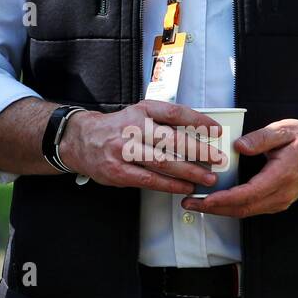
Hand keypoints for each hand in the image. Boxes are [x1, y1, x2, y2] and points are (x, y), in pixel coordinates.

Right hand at [58, 99, 225, 193]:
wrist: (80, 140)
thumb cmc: (114, 129)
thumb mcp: (136, 115)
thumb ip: (161, 122)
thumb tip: (196, 134)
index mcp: (139, 111)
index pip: (173, 113)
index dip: (198, 121)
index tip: (216, 130)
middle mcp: (131, 128)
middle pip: (171, 140)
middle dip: (198, 150)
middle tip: (217, 158)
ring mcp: (123, 150)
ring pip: (162, 162)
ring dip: (189, 172)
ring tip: (207, 178)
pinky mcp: (118, 171)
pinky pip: (149, 180)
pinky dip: (170, 185)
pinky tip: (184, 187)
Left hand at [180, 118, 297, 217]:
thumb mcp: (282, 130)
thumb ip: (260, 138)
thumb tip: (238, 146)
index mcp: (281, 176)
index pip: (247, 194)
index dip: (223, 200)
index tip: (203, 199)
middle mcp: (282, 194)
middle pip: (243, 208)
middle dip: (214, 209)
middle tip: (188, 203)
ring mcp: (281, 200)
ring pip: (247, 211)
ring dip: (221, 210)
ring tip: (196, 203)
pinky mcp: (279, 200)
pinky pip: (253, 208)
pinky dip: (233, 207)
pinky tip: (217, 201)